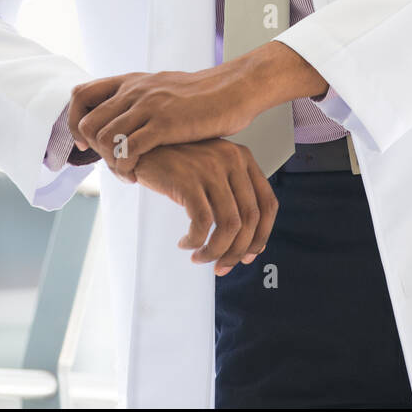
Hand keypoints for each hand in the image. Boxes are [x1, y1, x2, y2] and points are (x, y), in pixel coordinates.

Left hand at [67, 67, 258, 175]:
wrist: (234, 89)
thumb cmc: (202, 96)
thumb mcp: (162, 88)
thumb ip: (141, 98)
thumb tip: (124, 114)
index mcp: (131, 81)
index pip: (81, 95)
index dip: (75, 122)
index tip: (86, 142)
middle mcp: (134, 90)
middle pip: (87, 122)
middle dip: (91, 151)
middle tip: (109, 164)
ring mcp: (148, 106)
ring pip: (104, 139)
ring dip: (110, 164)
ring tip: (126, 173)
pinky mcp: (164, 124)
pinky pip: (127, 150)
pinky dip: (125, 169)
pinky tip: (138, 176)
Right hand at [125, 139, 278, 274]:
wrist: (143, 145)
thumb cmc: (178, 161)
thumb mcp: (213, 170)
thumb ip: (233, 195)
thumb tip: (249, 240)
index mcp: (243, 158)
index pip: (268, 204)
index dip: (262, 235)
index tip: (249, 255)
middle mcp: (232, 160)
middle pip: (250, 219)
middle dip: (237, 251)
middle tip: (222, 266)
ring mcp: (210, 169)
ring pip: (229, 225)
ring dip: (216, 250)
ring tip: (201, 257)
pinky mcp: (188, 180)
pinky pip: (202, 223)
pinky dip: (196, 241)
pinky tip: (186, 243)